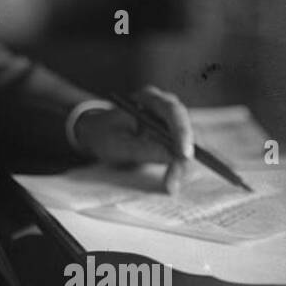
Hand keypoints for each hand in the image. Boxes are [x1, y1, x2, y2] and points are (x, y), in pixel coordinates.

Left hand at [74, 85, 194, 194]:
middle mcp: (165, 106)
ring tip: (170, 186)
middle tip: (173, 181)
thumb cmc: (104, 135)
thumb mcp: (118, 144)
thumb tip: (173, 157)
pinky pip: (181, 152)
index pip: (173, 111)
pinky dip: (178, 167)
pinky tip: (171, 182)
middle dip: (182, 157)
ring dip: (181, 166)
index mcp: (149, 98)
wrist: (97, 134)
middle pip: (185, 129)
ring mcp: (170, 121)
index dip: (182, 132)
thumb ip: (144, 149)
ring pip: (187, 143)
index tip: (183, 155)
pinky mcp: (172, 135)